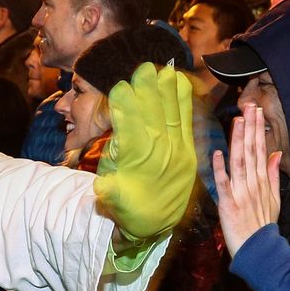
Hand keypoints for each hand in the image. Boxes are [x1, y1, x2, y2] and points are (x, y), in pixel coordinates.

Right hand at [94, 63, 196, 247]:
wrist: (155, 223)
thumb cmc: (125, 205)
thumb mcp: (111, 199)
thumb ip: (108, 188)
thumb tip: (101, 186)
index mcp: (137, 160)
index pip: (129, 125)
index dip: (124, 105)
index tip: (120, 87)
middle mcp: (159, 152)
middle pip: (152, 113)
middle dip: (147, 89)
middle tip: (143, 68)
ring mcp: (177, 149)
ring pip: (172, 113)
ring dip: (168, 90)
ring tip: (164, 69)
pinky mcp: (188, 149)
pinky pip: (188, 120)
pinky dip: (184, 101)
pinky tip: (181, 81)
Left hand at [211, 110, 280, 255]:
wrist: (260, 250)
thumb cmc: (264, 225)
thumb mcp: (275, 199)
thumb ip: (273, 175)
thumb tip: (276, 153)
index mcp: (262, 181)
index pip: (260, 150)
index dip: (258, 130)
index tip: (256, 112)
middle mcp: (252, 183)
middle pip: (252, 151)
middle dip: (250, 128)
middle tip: (249, 106)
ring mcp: (241, 193)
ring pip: (240, 162)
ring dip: (238, 141)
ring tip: (238, 121)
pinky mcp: (229, 204)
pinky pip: (224, 184)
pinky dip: (221, 169)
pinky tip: (218, 153)